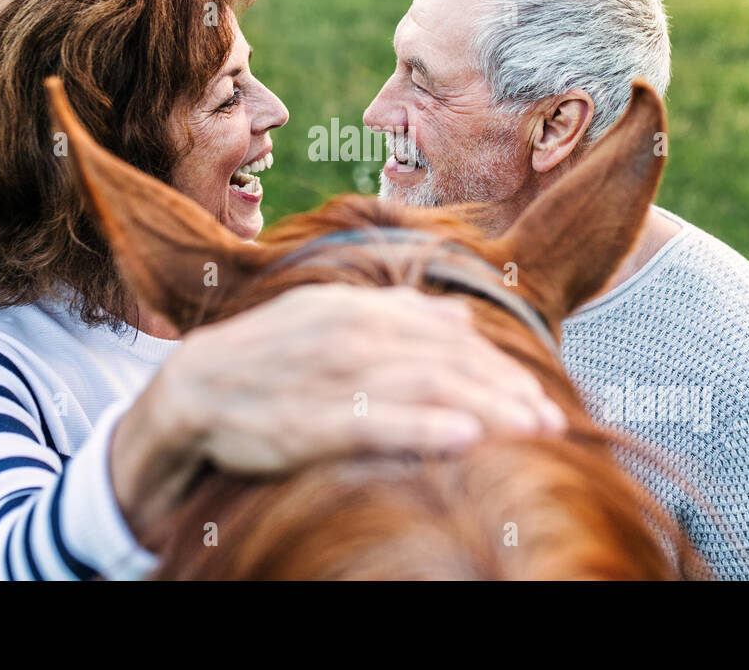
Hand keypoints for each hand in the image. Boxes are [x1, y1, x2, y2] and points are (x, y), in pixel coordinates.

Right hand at [109, 283, 566, 546]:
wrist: (196, 388)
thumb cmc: (272, 355)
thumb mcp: (332, 315)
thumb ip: (398, 313)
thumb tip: (459, 316)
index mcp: (363, 308)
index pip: (449, 337)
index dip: (499, 366)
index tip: (539, 395)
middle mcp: (355, 333)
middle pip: (448, 361)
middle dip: (506, 390)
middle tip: (552, 421)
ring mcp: (333, 376)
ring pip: (425, 388)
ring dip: (485, 408)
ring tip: (531, 429)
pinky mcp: (310, 422)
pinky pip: (375, 423)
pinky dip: (423, 429)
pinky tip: (465, 439)